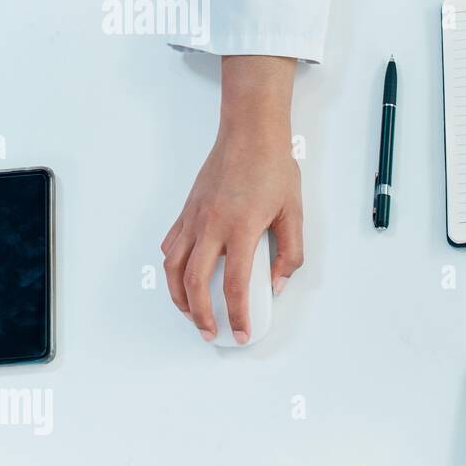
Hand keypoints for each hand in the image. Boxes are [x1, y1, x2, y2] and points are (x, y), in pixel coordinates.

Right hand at [161, 56, 302, 343]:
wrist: (250, 132)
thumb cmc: (273, 167)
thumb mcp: (293, 212)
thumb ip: (289, 253)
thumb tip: (277, 284)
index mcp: (241, 228)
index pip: (237, 285)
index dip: (237, 314)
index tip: (240, 332)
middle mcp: (211, 226)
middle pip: (194, 283)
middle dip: (199, 314)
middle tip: (209, 332)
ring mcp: (194, 218)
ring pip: (174, 267)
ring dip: (178, 296)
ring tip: (190, 313)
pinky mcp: (187, 210)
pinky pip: (171, 246)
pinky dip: (172, 267)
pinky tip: (182, 277)